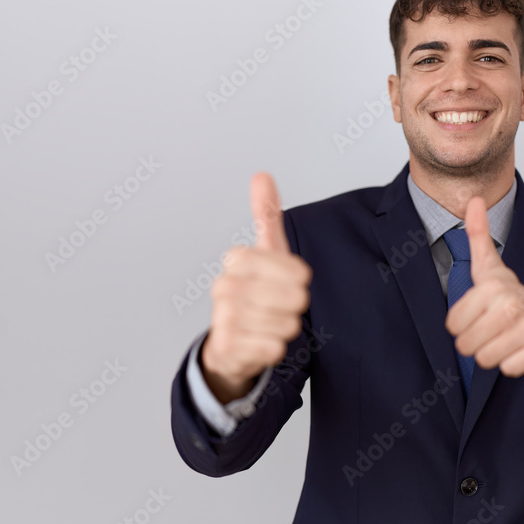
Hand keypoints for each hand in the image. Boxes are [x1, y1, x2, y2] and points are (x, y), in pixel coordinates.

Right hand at [201, 173, 312, 402]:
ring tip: (269, 323)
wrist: (230, 343)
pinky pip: (274, 348)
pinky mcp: (227, 347)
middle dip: (295, 305)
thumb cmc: (253, 293)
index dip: (300, 278)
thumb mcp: (265, 253)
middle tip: (281, 305)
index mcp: (237, 260)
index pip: (294, 269)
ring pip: (286, 324)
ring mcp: (223, 318)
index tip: (295, 280)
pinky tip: (261, 341)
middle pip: (293, 298)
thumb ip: (265, 215)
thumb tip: (262, 175)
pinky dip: (275, 347)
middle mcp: (224, 286)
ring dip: (285, 327)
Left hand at [444, 197, 523, 376]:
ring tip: (507, 338)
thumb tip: (473, 199)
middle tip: (494, 331)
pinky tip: (522, 348)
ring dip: (494, 354)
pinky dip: (513, 363)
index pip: (453, 326)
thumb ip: (478, 235)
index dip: (463, 327)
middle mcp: (512, 304)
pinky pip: (509, 368)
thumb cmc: (514, 296)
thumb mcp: (491, 267)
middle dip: (477, 344)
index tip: (480, 316)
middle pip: (467, 345)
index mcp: (492, 286)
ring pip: (486, 359)